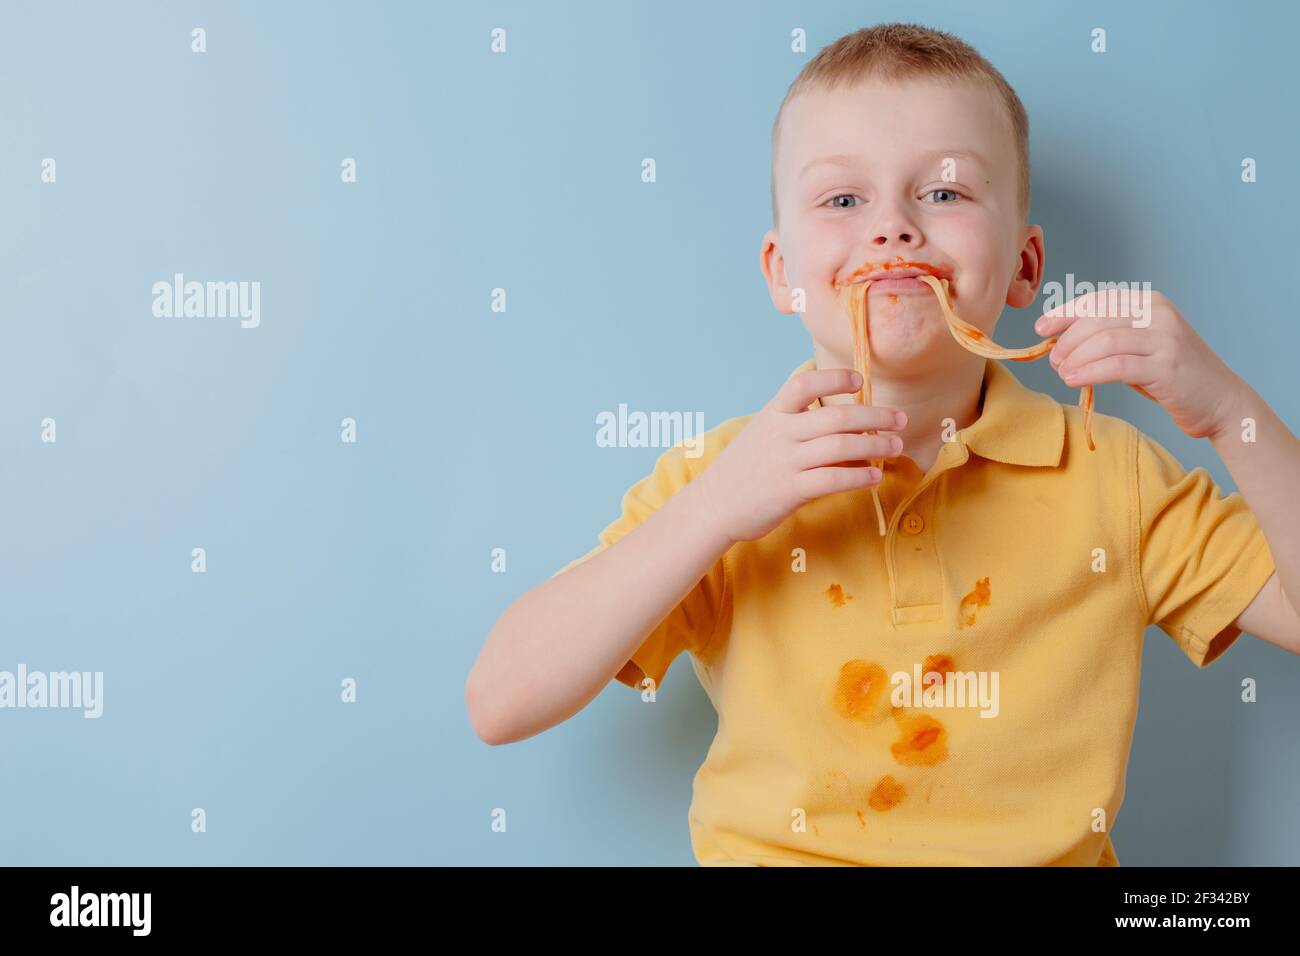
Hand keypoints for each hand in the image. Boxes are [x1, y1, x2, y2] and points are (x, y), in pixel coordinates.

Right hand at [691, 368, 905, 544]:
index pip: (804, 384)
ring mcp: (785, 462)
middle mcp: (780, 434)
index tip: (860, 381)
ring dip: (874, 445)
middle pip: (836, 417)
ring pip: (840, 447)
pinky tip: (874, 477)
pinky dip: (859, 477)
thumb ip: (792, 422)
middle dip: (874, 416)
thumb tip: (840, 418)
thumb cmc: (743, 470)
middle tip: (899, 420)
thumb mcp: (761, 433)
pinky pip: (833, 480)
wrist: (712, 505)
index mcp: (772, 414)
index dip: (834, 379)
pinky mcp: (790, 491)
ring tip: (895, 446)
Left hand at [1036, 288, 1246, 439]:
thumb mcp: (1139, 348)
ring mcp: (1165, 339)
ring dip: (1075, 358)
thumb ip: (1108, 339)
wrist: (1220, 401)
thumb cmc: (1172, 376)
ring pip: (1105, 341)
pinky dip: (1089, 372)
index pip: (1099, 301)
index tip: (1042, 328)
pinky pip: (1117, 366)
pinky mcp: (1166, 367)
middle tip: (1054, 360)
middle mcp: (1159, 315)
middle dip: (1068, 340)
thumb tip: (1061, 341)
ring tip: (1062, 372)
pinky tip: (1073, 380)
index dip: (1066, 313)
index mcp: (1150, 303)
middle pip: (1097, 320)